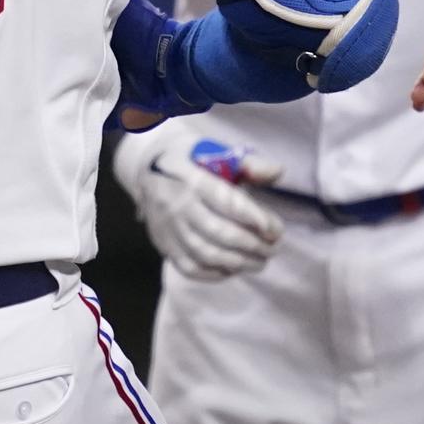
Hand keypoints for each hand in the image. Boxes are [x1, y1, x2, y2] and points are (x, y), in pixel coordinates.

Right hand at [114, 133, 284, 280]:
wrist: (146, 166)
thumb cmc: (191, 157)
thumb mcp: (216, 149)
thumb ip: (248, 162)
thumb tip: (278, 172)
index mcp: (192, 176)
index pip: (225, 201)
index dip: (253, 218)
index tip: (275, 230)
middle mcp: (176, 203)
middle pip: (218, 232)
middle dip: (252, 245)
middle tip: (273, 248)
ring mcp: (167, 226)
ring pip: (205, 254)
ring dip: (238, 263)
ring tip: (260, 262)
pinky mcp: (162, 243)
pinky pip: (189, 268)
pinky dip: (215, 274)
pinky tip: (233, 269)